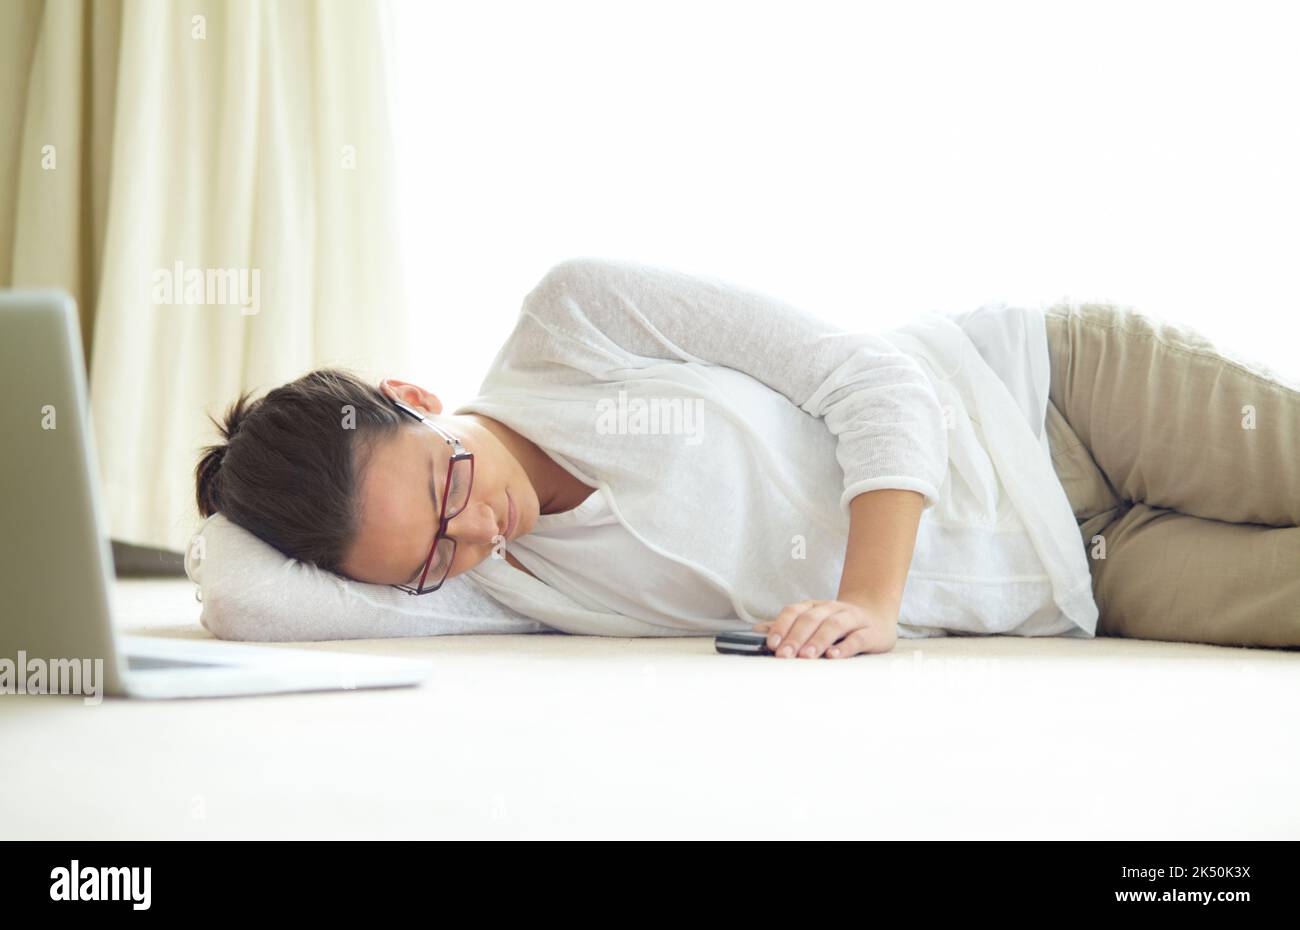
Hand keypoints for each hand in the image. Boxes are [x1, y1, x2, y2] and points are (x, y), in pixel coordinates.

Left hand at [752, 599, 897, 658]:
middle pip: (811, 619)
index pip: (794, 611)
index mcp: (814, 606)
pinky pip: (857, 638)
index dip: (781, 626)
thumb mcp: (811, 620)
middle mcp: (832, 609)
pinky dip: (845, 647)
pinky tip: (834, 655)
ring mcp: (852, 618)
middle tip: (785, 655)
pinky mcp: (870, 632)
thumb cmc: (837, 622)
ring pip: (833, 626)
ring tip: (806, 656)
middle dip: (796, 637)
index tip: (771, 643)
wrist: (875, 614)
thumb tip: (757, 630)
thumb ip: (786, 626)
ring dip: (817, 640)